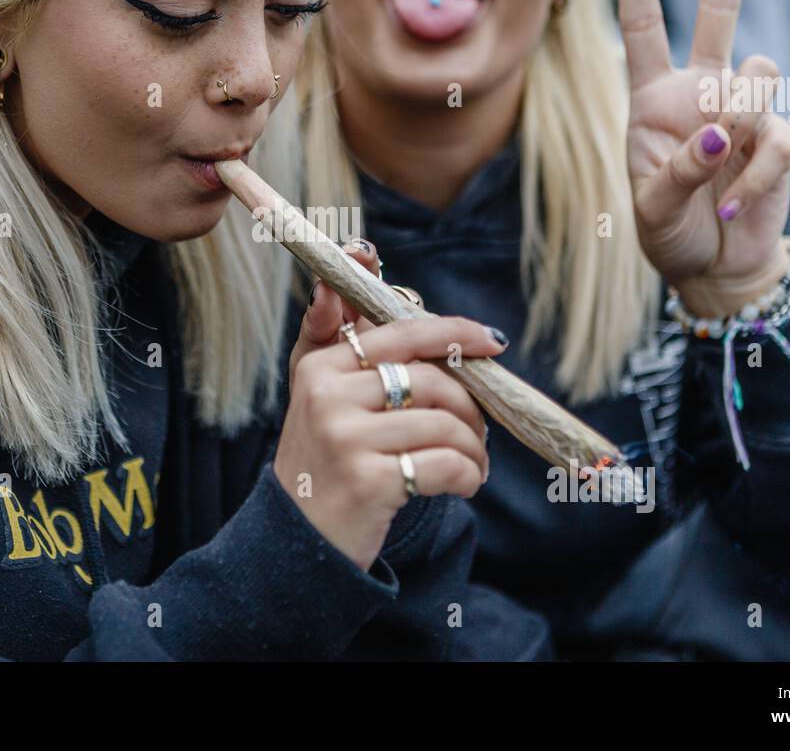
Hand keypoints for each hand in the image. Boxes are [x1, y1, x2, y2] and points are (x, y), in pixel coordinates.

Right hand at [276, 239, 503, 570]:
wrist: (297, 540)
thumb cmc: (325, 456)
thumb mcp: (323, 390)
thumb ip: (343, 328)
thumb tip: (361, 249)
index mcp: (319, 364)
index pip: (399, 332)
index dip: (452, 332)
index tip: (492, 340)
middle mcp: (326, 394)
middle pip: (432, 379)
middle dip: (470, 407)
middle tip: (478, 432)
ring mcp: (345, 437)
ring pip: (445, 424)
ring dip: (473, 449)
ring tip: (470, 465)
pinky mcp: (368, 480)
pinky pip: (446, 465)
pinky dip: (467, 478)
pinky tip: (461, 486)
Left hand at [616, 0, 789, 317]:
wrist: (713, 268)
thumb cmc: (668, 234)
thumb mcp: (652, 209)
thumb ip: (679, 170)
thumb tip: (719, 132)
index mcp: (653, 99)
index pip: (643, 30)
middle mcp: (699, 92)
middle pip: (718, 11)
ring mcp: (741, 111)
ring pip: (758, 72)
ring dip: (739, 117)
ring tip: (718, 169)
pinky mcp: (776, 138)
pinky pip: (776, 136)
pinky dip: (754, 175)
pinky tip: (733, 204)